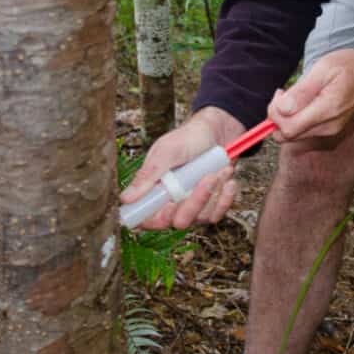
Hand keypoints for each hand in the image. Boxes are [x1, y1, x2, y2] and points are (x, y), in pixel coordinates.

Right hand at [119, 107, 245, 229]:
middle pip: (178, 222)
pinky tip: (227, 180)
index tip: (170, 204)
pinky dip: (225, 197)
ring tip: (217, 170)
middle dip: (194, 202)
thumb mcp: (165, 152)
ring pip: (200, 218)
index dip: (157, 219)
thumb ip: (147, 176)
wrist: (217, 132)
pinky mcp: (212, 205)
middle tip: (206, 178)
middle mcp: (173, 203)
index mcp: (156, 193)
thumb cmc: (187, 139)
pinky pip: (218, 213)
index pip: (149, 220)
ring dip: (212, 192)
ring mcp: (194, 206)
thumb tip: (126, 198)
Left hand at [269, 39, 353, 140]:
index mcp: (327, 111)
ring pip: (294, 135)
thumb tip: (281, 108)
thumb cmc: (352, 65)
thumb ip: (302, 91)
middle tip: (284, 93)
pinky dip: (297, 118)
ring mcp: (331, 130)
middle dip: (278, 117)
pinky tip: (305, 100)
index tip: (281, 92)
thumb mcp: (324, 68)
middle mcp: (328, 127)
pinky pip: (305, 130)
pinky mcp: (331, 129)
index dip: (275, 114)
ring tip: (296, 94)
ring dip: (287, 117)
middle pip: (288, 136)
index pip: (287, 129)